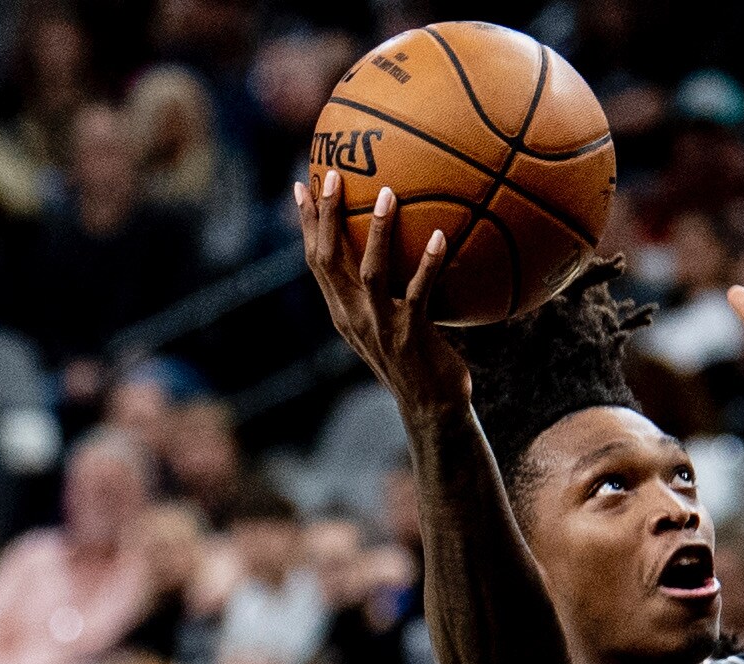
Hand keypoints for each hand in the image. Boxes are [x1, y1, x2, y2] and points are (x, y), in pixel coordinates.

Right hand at [297, 172, 469, 427]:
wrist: (432, 410)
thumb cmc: (418, 363)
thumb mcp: (390, 326)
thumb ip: (383, 294)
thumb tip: (398, 253)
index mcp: (343, 312)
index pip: (315, 261)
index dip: (306, 223)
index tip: (301, 184)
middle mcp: (354, 317)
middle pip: (328, 259)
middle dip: (325, 215)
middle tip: (332, 174)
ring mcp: (381, 327)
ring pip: (370, 271)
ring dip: (378, 231)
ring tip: (387, 193)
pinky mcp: (411, 336)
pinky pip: (419, 293)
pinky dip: (429, 263)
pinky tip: (441, 236)